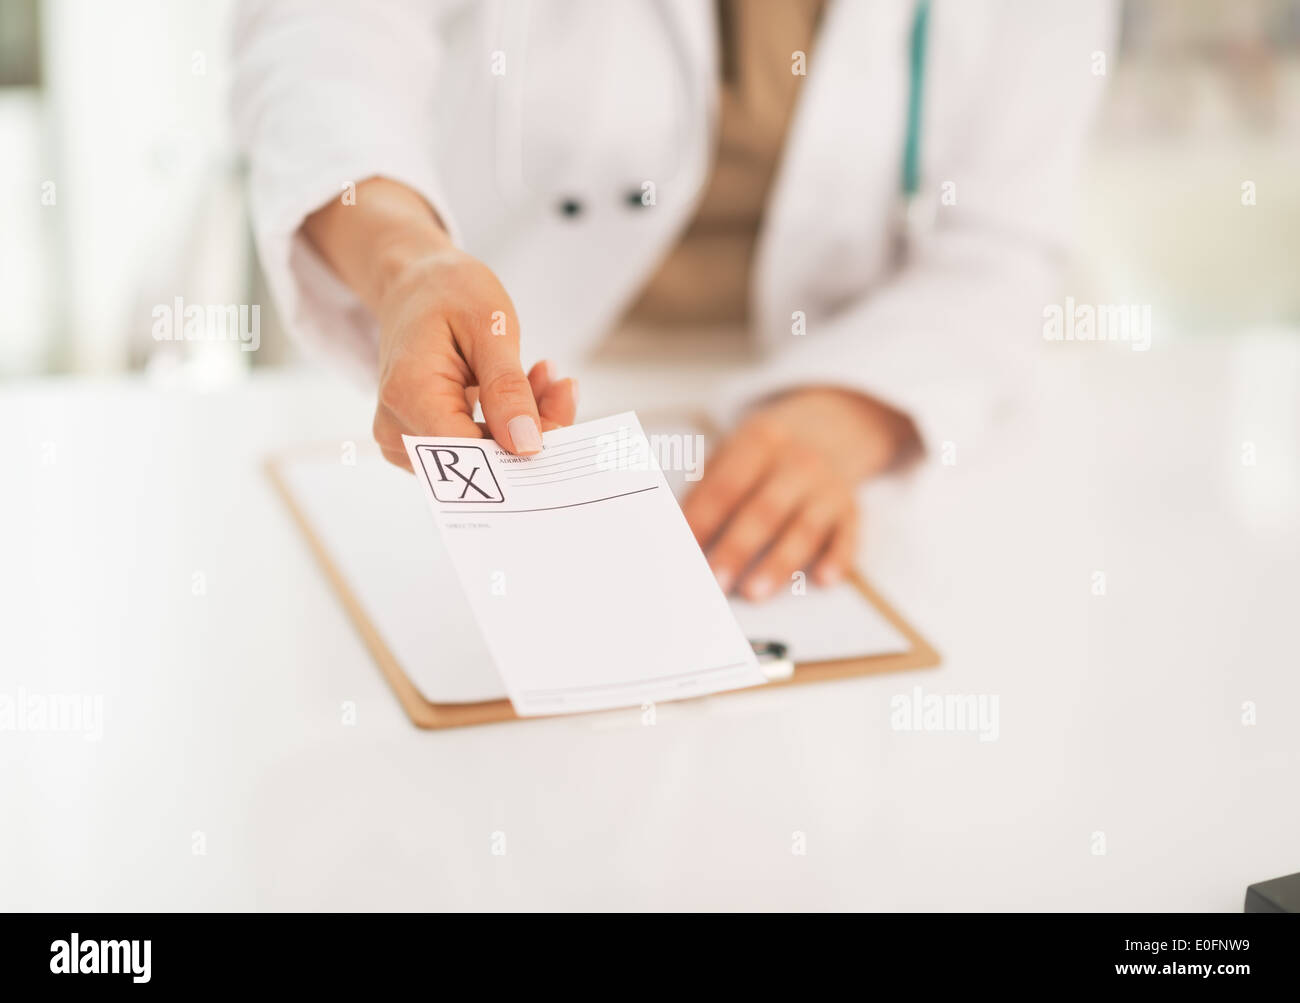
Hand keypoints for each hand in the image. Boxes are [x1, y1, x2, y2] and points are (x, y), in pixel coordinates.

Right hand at [371, 248, 575, 468]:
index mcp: (409, 395)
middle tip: (562, 386)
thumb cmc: (449, 293)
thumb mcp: (491, 327)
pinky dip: (508, 423)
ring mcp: (405, 440)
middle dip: (532, 430)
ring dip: (524, 425)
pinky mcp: (421, 443)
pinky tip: (525, 387)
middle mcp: (398, 428)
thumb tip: (527, 446)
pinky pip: (475, 449)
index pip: (473, 452)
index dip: (523, 444)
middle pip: (480, 460)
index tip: (559, 404)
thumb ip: (507, 388)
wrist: (417, 286)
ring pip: (483, 459)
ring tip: (542, 378)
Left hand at [681, 388, 918, 600]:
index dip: (703, 519)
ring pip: (805, 528)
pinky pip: (847, 536)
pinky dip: (838, 558)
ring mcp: (828, 486)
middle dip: (737, 548)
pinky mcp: (850, 509)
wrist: (831, 428)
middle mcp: (798, 462)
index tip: (683, 550)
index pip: (726, 485)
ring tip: (753, 592)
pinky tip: (823, 580)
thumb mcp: (734, 451)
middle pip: (764, 510)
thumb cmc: (765, 454)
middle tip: (714, 581)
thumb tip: (675, 530)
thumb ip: (705, 487)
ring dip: (779, 563)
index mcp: (760, 442)